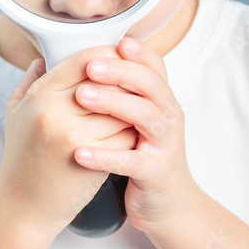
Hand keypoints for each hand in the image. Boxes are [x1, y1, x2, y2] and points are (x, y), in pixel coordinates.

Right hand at [0, 47, 139, 237]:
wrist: (22, 206)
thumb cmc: (20, 158)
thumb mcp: (16, 113)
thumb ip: (31, 81)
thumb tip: (45, 56)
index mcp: (40, 96)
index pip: (83, 61)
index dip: (107, 56)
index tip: (119, 58)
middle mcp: (56, 113)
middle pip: (107, 82)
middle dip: (125, 80)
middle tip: (136, 80)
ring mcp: (75, 137)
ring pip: (123, 108)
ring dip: (133, 107)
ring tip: (137, 106)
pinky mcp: (93, 159)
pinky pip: (126, 136)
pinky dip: (131, 132)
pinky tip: (130, 132)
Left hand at [70, 35, 198, 235]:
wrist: (168, 206)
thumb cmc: (142, 156)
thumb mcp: (135, 121)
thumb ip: (120, 93)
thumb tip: (82, 59)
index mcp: (161, 100)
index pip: (154, 67)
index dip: (138, 53)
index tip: (114, 42)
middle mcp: (168, 117)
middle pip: (150, 84)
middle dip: (120, 71)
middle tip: (90, 66)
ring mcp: (164, 144)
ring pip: (145, 115)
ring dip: (113, 102)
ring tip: (81, 96)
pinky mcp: (156, 172)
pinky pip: (131, 161)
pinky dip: (105, 155)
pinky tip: (79, 153)